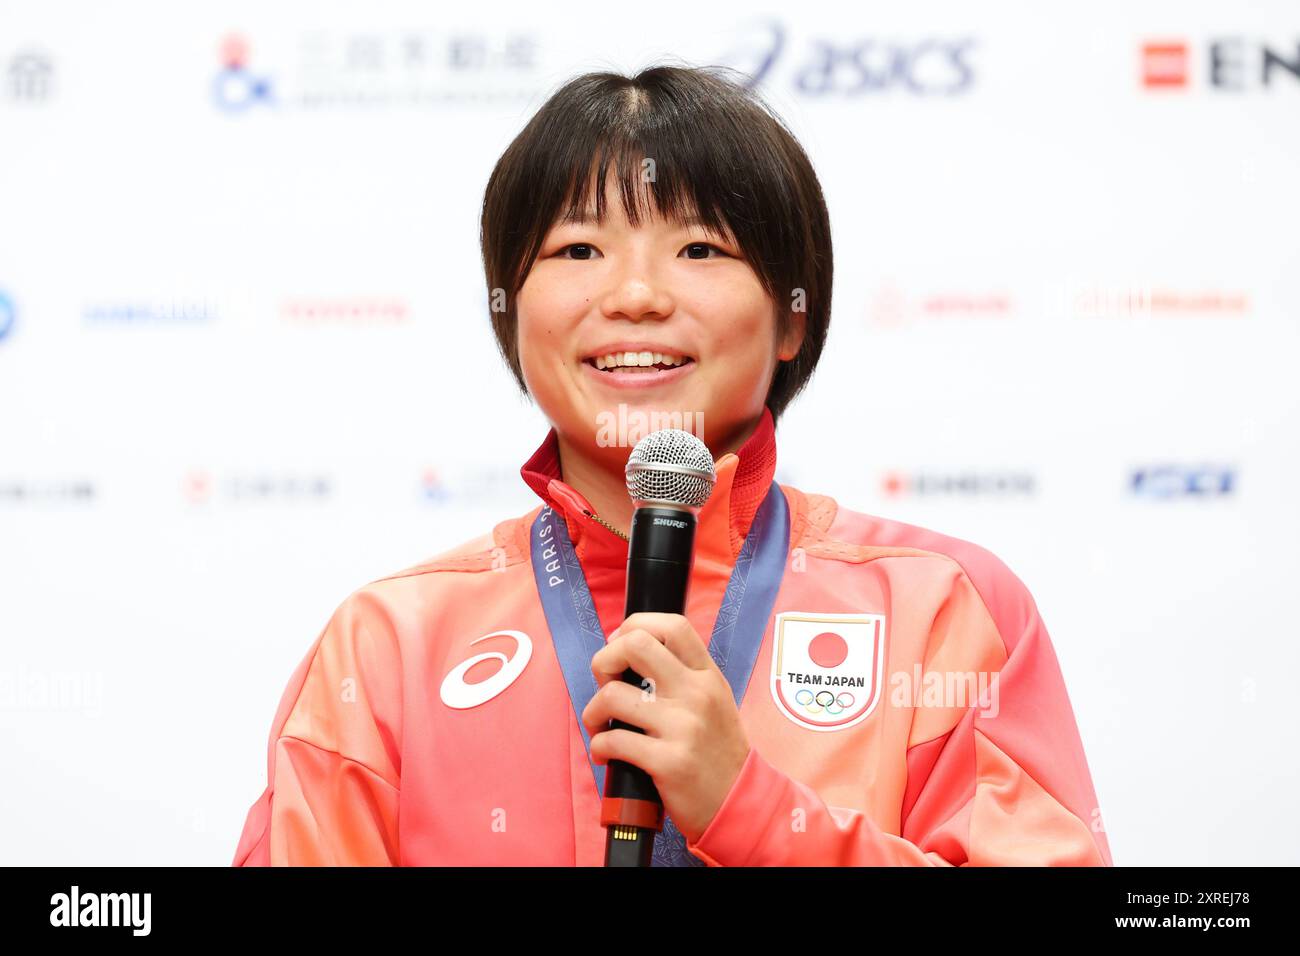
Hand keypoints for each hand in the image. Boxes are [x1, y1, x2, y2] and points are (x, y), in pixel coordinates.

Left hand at [581, 612, 750, 844]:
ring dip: (593, 711)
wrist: (740, 801)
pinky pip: (614, 740)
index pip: (672, 625)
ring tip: (599, 725)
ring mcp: (683, 727)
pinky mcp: (668, 762)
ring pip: (613, 695)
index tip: (618, 645)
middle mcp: (696, 694)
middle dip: (604, 659)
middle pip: (636, 646)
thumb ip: (682, 676)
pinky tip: (605, 754)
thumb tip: (630, 655)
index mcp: (707, 676)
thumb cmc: (718, 752)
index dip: (635, 625)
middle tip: (604, 682)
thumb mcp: (714, 701)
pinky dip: (598, 746)